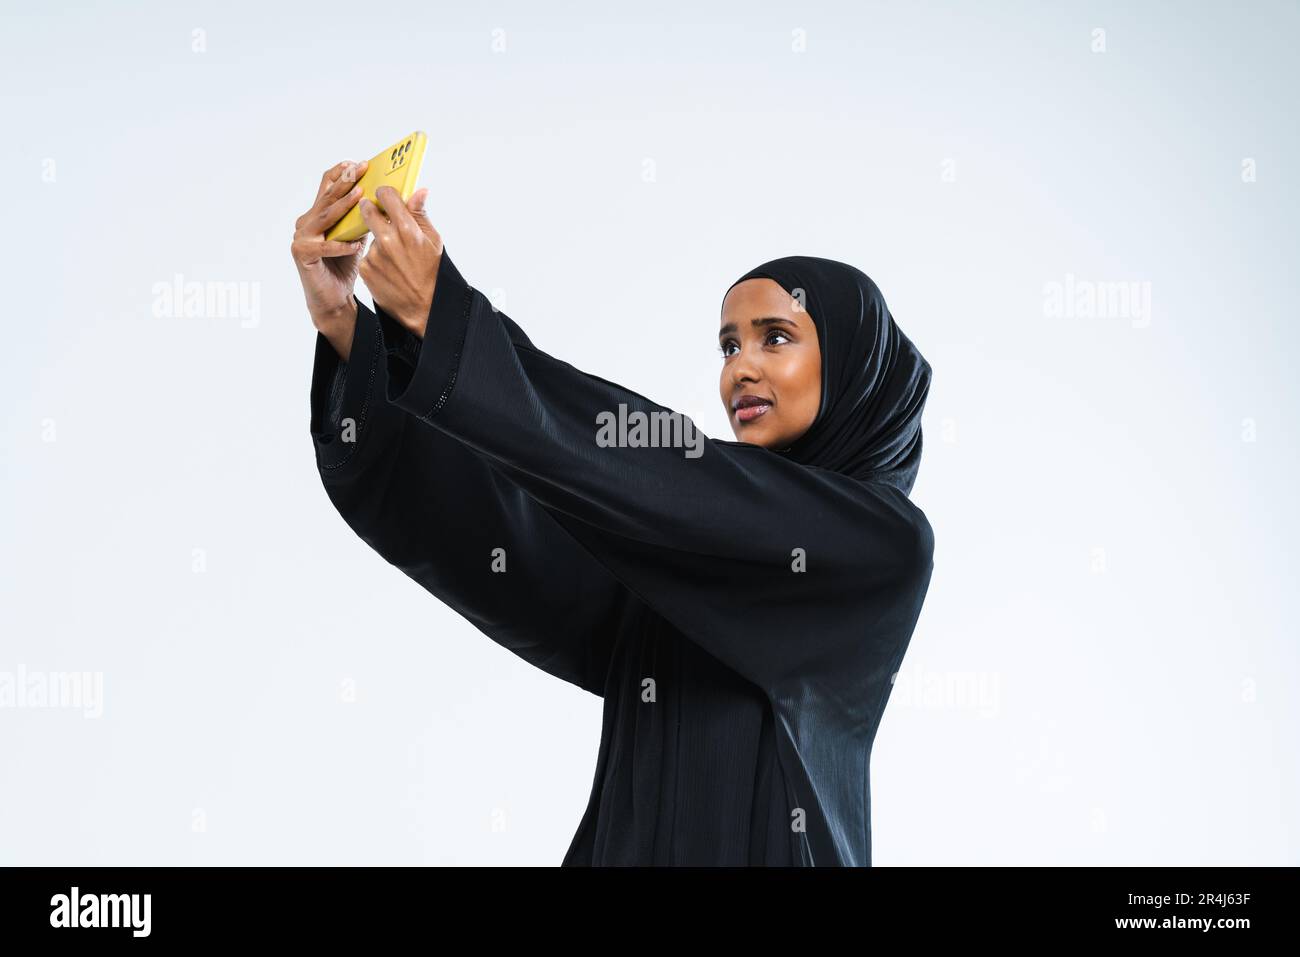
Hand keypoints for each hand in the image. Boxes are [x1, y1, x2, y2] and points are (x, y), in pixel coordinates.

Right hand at [291, 160, 368, 358]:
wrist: (334, 298)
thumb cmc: (344, 265)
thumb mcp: (357, 235)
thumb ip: (363, 217)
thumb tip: (383, 197)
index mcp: (318, 214)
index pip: (326, 187)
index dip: (340, 173)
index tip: (358, 163)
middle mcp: (306, 222)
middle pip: (326, 198)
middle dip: (344, 181)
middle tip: (359, 168)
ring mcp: (301, 237)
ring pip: (324, 217)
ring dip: (342, 206)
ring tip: (360, 196)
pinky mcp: (302, 254)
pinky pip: (323, 247)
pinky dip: (340, 245)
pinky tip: (356, 244)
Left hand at [358, 185, 442, 338]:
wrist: (423, 307)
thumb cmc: (432, 273)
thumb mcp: (433, 241)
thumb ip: (421, 214)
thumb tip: (419, 191)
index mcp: (407, 229)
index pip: (386, 195)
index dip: (385, 193)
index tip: (384, 195)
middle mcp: (387, 240)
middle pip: (367, 209)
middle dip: (370, 208)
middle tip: (374, 211)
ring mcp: (374, 254)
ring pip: (369, 235)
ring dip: (376, 239)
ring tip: (393, 256)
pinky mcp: (365, 268)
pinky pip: (366, 254)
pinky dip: (374, 258)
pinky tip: (387, 268)